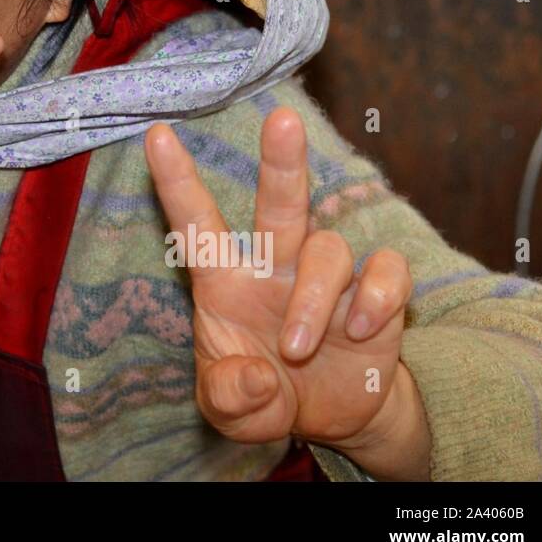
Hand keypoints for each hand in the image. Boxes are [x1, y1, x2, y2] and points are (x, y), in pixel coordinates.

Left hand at [144, 107, 414, 454]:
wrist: (332, 421)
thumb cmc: (264, 397)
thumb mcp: (229, 410)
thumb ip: (229, 397)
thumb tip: (257, 376)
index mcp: (225, 281)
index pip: (196, 224)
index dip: (175, 181)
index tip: (156, 135)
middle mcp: (275, 265)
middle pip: (279, 202)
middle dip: (281, 160)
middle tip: (282, 119)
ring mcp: (326, 276)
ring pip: (327, 250)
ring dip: (314, 301)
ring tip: (299, 348)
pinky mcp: (376, 295)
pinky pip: (385, 271)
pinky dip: (377, 298)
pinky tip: (361, 330)